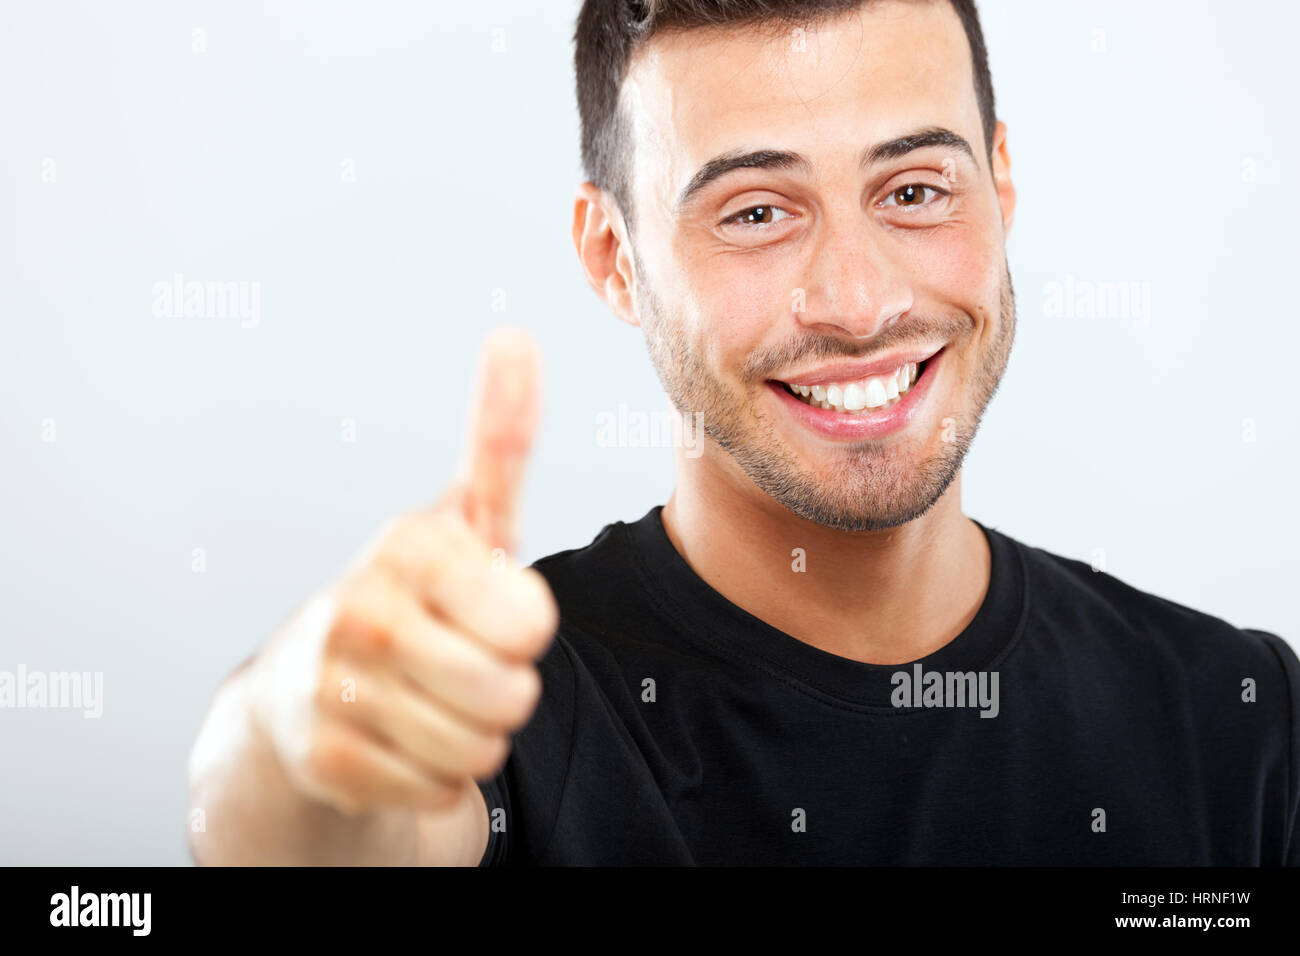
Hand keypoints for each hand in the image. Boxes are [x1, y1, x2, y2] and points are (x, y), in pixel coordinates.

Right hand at [248, 328, 557, 816]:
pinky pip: (441, 791)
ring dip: (474, 734)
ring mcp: (335, 689)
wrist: (309, 689)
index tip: (485, 606)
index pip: (531, 622)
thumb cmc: (416, 597)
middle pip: (512, 694)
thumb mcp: (464, 518)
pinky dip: (436, 777)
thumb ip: (499, 439)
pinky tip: (401, 738)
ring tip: (431, 697)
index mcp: (411, 547)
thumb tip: (517, 337)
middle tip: (463, 661)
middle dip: (506, 688)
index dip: (525, 626)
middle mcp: (362, 611)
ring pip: (480, 749)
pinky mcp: (325, 761)